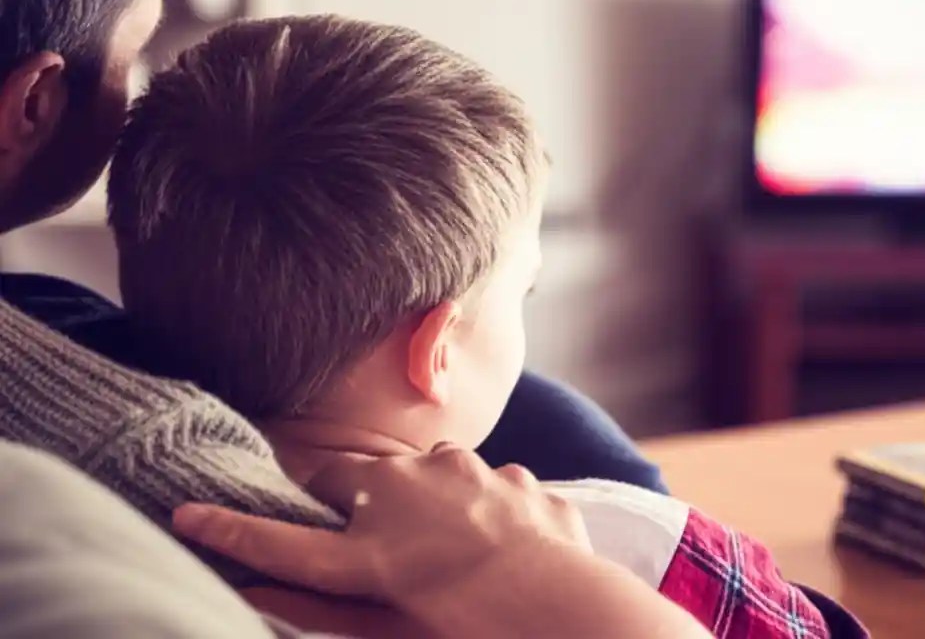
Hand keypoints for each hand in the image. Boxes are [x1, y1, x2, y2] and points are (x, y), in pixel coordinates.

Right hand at [172, 442, 589, 603]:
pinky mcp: (529, 486)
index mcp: (379, 494)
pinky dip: (496, 520)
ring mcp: (486, 470)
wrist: (553, 606)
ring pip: (447, 479)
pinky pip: (502, 496)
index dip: (284, 497)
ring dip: (440, 507)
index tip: (210, 508)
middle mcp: (428, 468)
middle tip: (386, 555)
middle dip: (374, 507)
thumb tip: (252, 586)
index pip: (313, 487)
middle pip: (382, 479)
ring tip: (453, 560)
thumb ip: (308, 597)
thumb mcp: (371, 612)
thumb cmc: (456, 617)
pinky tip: (504, 559)